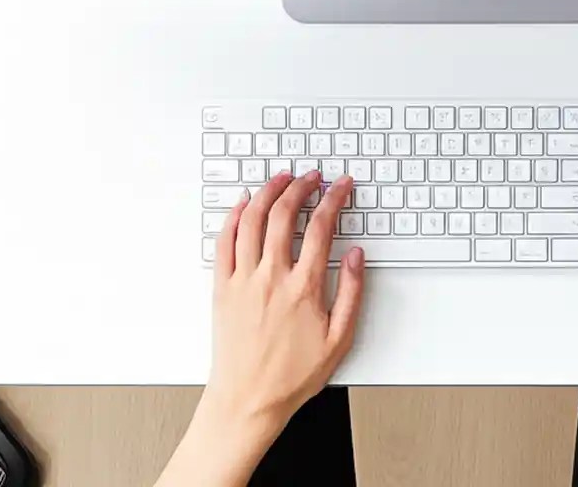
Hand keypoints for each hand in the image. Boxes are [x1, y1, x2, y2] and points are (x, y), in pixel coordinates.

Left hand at [205, 170, 363, 433]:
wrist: (248, 400)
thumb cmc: (292, 376)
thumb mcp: (339, 339)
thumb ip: (351, 292)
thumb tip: (355, 256)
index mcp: (303, 288)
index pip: (322, 227)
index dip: (335, 199)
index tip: (341, 187)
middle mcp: (271, 277)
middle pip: (285, 214)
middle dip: (301, 186)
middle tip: (312, 177)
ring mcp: (243, 280)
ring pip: (253, 220)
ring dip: (268, 192)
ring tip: (280, 179)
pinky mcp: (222, 288)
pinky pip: (224, 241)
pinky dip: (234, 216)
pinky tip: (243, 204)